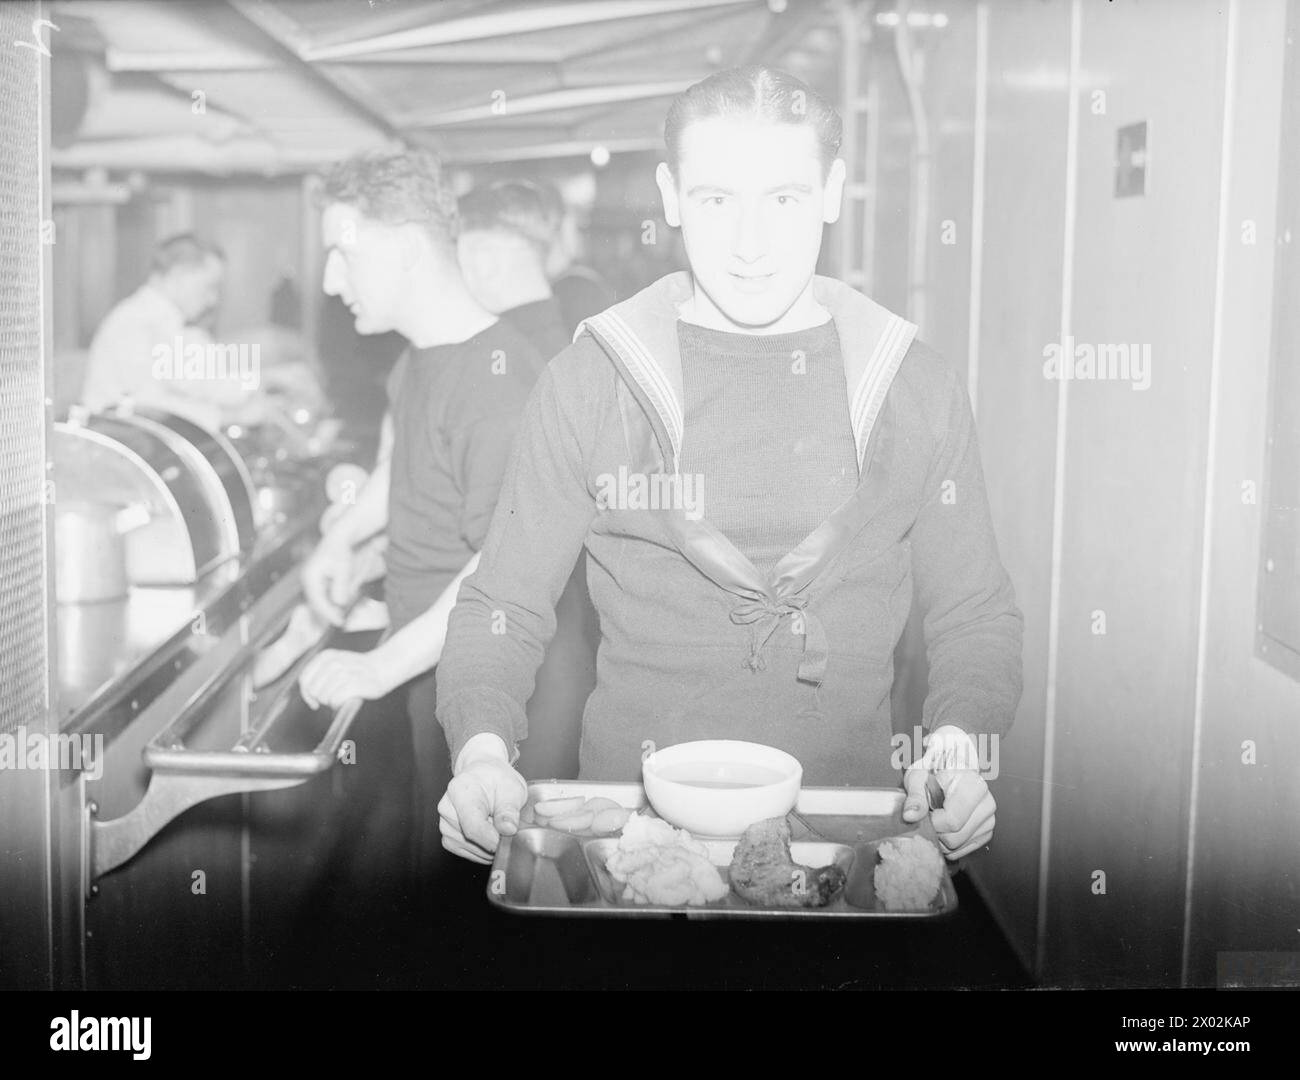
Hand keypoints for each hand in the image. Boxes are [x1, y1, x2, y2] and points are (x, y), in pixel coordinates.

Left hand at [298, 648, 391, 709]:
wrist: (384, 667)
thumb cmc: (357, 671)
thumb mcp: (335, 664)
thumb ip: (318, 676)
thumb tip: (310, 700)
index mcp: (326, 656)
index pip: (304, 680)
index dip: (307, 695)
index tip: (314, 702)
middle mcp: (334, 662)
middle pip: (314, 691)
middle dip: (321, 698)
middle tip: (335, 696)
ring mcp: (345, 671)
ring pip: (324, 697)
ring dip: (332, 702)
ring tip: (344, 696)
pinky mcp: (354, 682)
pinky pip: (336, 700)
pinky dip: (339, 704)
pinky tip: (347, 699)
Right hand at [300, 535, 355, 626]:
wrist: (339, 539)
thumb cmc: (341, 551)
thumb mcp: (343, 569)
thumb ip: (340, 586)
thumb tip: (339, 603)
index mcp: (310, 576)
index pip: (317, 600)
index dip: (328, 613)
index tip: (338, 621)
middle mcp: (307, 579)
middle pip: (316, 602)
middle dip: (328, 612)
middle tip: (341, 621)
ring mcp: (311, 580)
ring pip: (319, 599)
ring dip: (330, 607)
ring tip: (342, 615)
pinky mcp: (316, 580)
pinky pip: (322, 594)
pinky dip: (331, 600)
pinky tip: (340, 605)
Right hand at [438, 741, 526, 864]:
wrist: (484, 777)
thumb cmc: (497, 780)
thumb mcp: (511, 788)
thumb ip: (509, 810)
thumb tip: (508, 830)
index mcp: (461, 790)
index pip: (473, 826)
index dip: (492, 840)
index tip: (507, 840)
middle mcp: (447, 807)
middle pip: (471, 839)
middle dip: (494, 840)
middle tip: (507, 826)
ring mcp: (444, 824)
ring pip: (470, 849)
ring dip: (488, 846)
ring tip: (496, 825)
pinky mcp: (447, 837)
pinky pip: (466, 852)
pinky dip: (481, 850)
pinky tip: (489, 835)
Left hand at [901, 725, 995, 860]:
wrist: (949, 770)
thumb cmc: (934, 771)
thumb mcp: (918, 777)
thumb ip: (915, 796)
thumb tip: (910, 816)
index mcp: (973, 785)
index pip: (952, 820)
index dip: (932, 823)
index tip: (924, 814)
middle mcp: (986, 803)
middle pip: (955, 837)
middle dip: (935, 832)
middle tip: (929, 817)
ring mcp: (989, 820)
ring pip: (958, 846)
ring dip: (941, 839)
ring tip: (937, 820)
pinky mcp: (986, 832)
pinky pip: (964, 850)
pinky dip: (950, 845)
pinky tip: (944, 828)